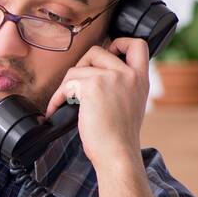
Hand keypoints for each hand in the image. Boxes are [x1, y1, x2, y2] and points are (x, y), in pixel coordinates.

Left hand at [41, 37, 148, 168]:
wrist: (117, 154)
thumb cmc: (118, 136)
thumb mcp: (131, 104)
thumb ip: (123, 85)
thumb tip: (97, 72)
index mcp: (140, 79)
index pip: (138, 44)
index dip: (119, 42)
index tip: (108, 52)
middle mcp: (128, 75)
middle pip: (97, 51)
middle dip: (81, 67)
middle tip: (76, 87)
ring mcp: (111, 78)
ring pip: (77, 69)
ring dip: (66, 86)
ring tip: (65, 103)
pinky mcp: (93, 86)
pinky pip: (67, 83)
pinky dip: (57, 97)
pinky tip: (56, 109)